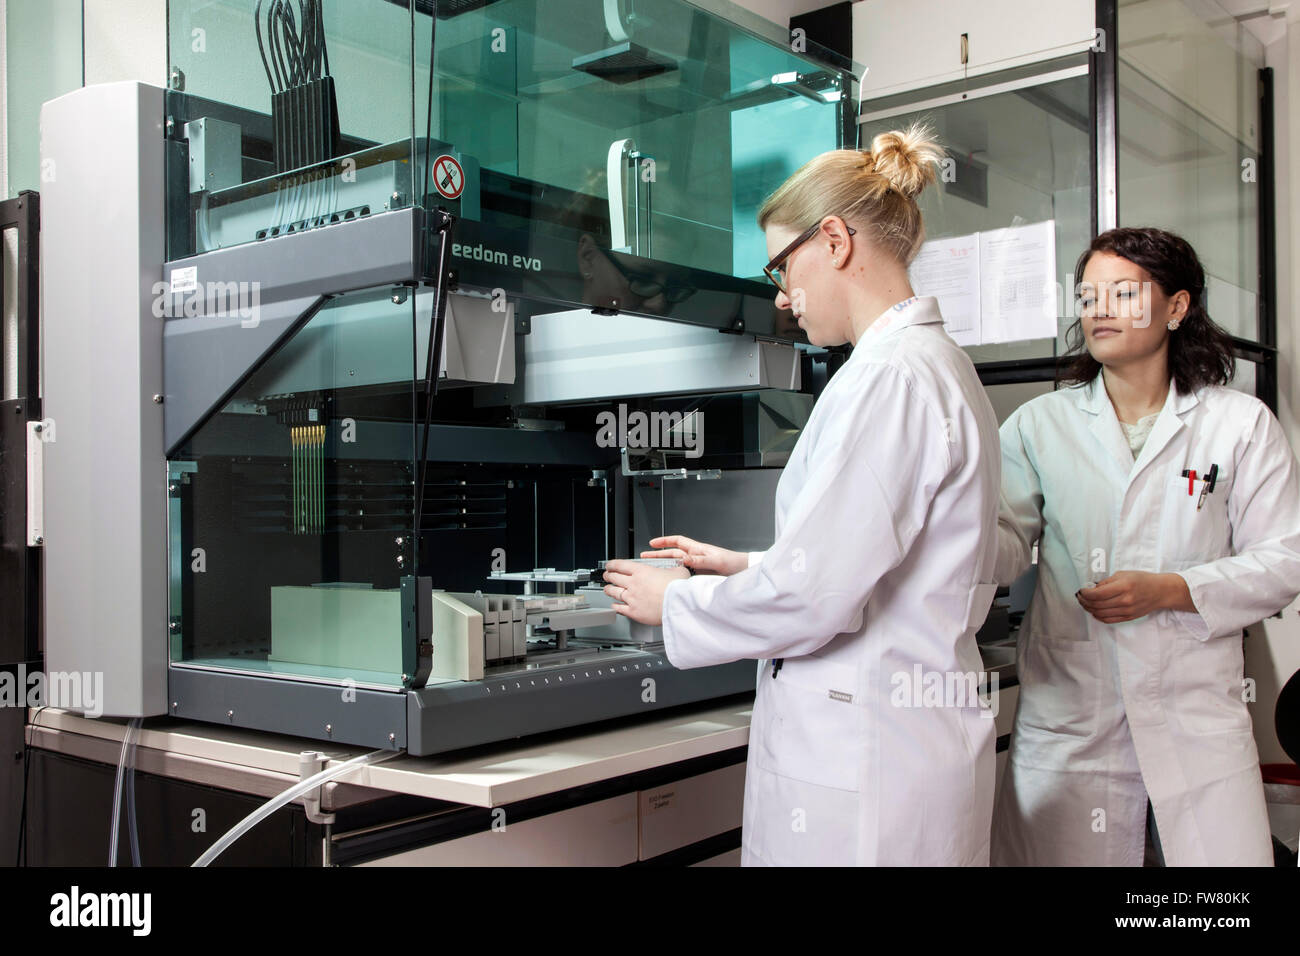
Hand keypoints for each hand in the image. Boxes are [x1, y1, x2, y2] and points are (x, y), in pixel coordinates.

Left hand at [602, 560, 690, 625]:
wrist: (679, 605)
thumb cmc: (679, 589)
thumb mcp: (678, 571)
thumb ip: (671, 569)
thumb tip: (674, 570)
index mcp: (642, 571)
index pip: (620, 565)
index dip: (612, 564)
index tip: (609, 565)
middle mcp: (634, 584)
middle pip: (614, 578)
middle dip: (608, 576)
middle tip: (606, 575)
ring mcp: (632, 598)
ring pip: (614, 593)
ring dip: (608, 590)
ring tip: (607, 589)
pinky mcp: (634, 612)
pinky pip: (619, 609)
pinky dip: (615, 606)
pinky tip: (614, 606)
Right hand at [642, 534, 748, 575]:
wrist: (744, 572)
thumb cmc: (733, 563)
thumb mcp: (716, 560)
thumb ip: (700, 560)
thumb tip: (685, 559)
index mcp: (697, 549)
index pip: (677, 542)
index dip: (664, 542)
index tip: (652, 543)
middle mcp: (695, 557)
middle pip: (672, 554)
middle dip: (658, 555)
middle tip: (644, 557)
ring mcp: (697, 567)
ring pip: (676, 565)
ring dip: (664, 566)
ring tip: (652, 570)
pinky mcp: (699, 576)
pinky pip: (683, 575)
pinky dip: (674, 577)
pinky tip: (668, 582)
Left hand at [1076, 571, 1193, 622]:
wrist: (1161, 591)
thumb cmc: (1142, 580)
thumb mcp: (1123, 574)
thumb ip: (1106, 582)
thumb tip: (1091, 588)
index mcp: (1123, 586)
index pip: (1097, 594)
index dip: (1085, 593)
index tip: (1081, 590)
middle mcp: (1125, 600)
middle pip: (1096, 605)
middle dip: (1084, 601)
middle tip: (1080, 596)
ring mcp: (1127, 611)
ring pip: (1100, 613)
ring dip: (1089, 609)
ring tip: (1085, 603)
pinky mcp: (1128, 617)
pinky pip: (1108, 620)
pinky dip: (1098, 616)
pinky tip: (1094, 611)